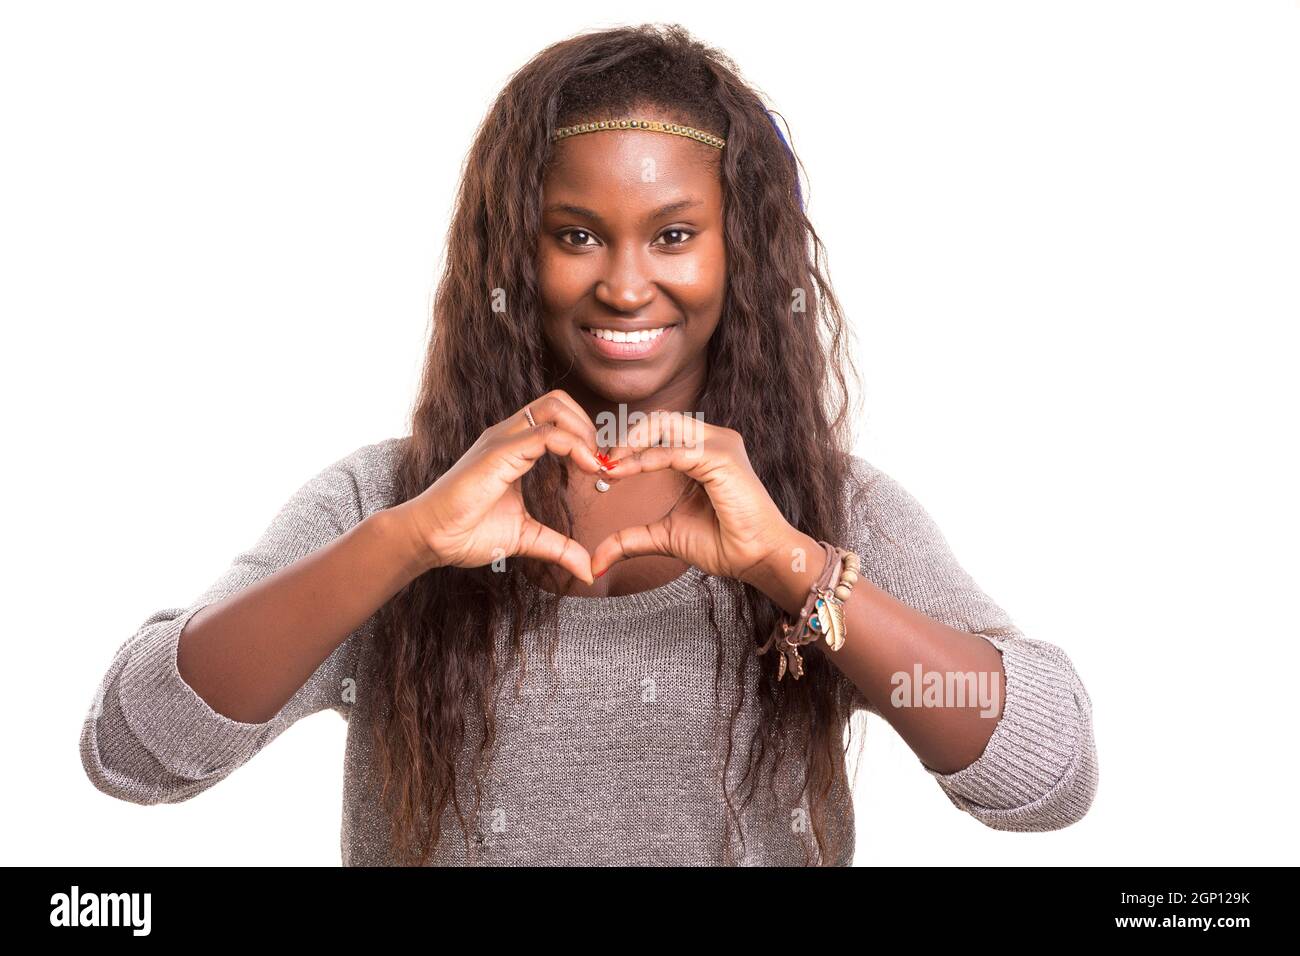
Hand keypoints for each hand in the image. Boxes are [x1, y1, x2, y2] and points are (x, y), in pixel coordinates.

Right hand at [391, 390, 604, 583]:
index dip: (585, 437)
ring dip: (584, 431)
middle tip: (601, 461)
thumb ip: (558, 547)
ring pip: (554, 408)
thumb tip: (587, 569)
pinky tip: (587, 468)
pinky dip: (574, 445)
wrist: (431, 538)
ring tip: (595, 464)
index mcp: (513, 448)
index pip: (555, 419)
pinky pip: (545, 434)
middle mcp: (507, 436)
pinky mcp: (499, 453)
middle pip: (558, 402)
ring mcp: (502, 440)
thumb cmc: (467, 532)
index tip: (601, 469)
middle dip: (588, 425)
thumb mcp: (526, 538)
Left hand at [590, 411, 800, 585]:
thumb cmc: (723, 544)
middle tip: (602, 462)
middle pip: (660, 419)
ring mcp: (720, 444)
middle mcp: (713, 440)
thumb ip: (631, 539)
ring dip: (632, 442)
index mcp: (702, 451)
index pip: (660, 430)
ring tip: (610, 465)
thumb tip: (597, 563)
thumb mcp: (664, 536)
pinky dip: (645, 459)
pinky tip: (623, 472)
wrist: (756, 558)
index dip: (628, 444)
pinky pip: (674, 450)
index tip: (602, 467)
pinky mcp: (721, 457)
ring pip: (666, 424)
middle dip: (626, 437)